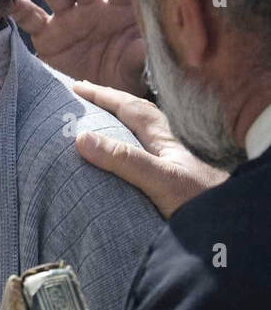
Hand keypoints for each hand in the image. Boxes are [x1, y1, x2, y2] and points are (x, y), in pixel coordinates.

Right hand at [11, 0, 147, 96]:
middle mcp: (93, 7)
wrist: (104, 97)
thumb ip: (141, 55)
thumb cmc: (129, 77)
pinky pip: (32, 19)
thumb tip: (145, 46)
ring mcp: (68, 19)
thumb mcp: (140, 69)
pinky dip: (20, 10)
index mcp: (121, 9)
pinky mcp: (47, 34)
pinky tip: (10, 1)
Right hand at [72, 79, 227, 219]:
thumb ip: (124, 159)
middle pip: (136, 113)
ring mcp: (173, 160)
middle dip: (110, 101)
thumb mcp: (160, 180)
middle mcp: (169, 144)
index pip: (129, 107)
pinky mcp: (175, 178)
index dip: (102, 95)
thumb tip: (81, 137)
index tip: (77, 86)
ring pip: (142, 130)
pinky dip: (127, 142)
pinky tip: (125, 152)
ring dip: (119, 120)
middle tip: (85, 93)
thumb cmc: (201, 202)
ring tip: (100, 118)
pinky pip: (144, 150)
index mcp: (164, 138)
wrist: (231, 223)